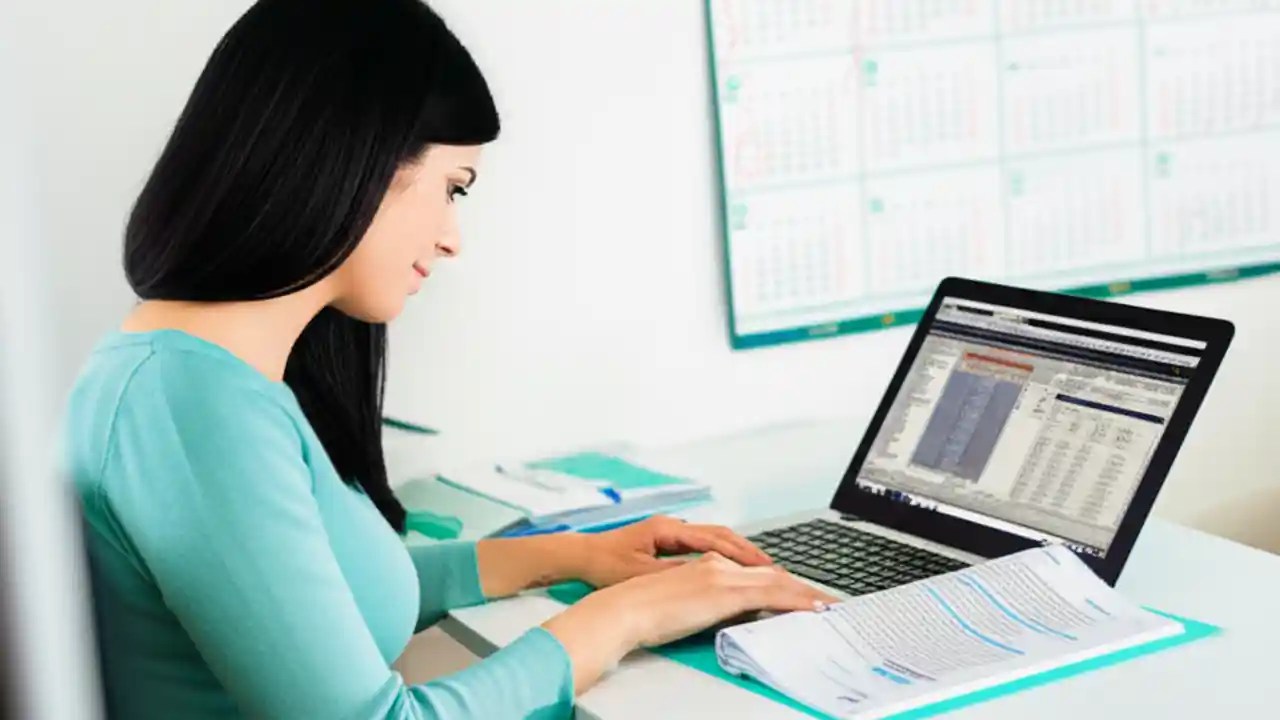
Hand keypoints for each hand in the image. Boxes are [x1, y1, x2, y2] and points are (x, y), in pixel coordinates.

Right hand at [542, 552, 837, 693]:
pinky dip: (797, 601)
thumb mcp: (681, 605)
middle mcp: (718, 565)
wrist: (622, 610)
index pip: (756, 574)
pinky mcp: (723, 591)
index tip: (805, 596)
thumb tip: (728, 616)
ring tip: (831, 606)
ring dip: (807, 594)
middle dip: (804, 589)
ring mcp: (722, 576)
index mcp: (707, 565)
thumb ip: (706, 604)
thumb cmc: (641, 613)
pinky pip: (771, 595)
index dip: (784, 584)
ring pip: (778, 582)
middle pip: (773, 575)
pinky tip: (814, 610)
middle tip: (830, 602)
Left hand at [575, 515, 772, 587]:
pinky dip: (721, 554)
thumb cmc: (606, 565)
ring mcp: (670, 532)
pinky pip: (701, 545)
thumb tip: (710, 573)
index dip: (742, 553)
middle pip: (720, 534)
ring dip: (736, 551)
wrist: (582, 555)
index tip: (764, 565)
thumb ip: (675, 572)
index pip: (715, 539)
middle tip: (772, 566)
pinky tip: (732, 568)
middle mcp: (673, 526)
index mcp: (669, 530)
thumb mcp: (642, 572)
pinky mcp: (666, 541)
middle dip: (747, 550)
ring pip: (712, 538)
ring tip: (760, 568)